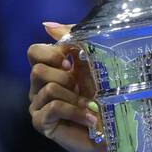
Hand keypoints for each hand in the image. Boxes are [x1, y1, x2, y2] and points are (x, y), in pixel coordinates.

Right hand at [27, 23, 104, 151]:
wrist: (118, 126)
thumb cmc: (107, 92)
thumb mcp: (92, 57)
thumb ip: (71, 37)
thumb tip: (45, 25)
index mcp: (50, 68)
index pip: (33, 51)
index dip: (52, 54)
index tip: (71, 63)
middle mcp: (39, 86)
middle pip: (37, 70)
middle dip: (65, 77)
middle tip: (81, 87)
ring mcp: (38, 105)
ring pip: (47, 88)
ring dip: (74, 96)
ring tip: (90, 105)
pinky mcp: (42, 123)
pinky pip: (53, 107)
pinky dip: (75, 111)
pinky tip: (90, 118)